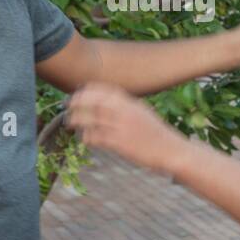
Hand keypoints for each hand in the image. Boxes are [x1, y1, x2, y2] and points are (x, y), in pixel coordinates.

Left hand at [66, 82, 188, 174]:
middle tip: (67, 105)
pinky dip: (88, 137)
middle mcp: (126, 112)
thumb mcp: (142, 113)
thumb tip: (107, 103)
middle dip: (79, 101)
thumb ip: (126, 107)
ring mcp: (123, 127)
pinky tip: (85, 139)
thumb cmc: (156, 134)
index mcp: (132, 103)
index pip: (106, 90)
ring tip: (70, 122)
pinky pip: (98, 137)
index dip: (89, 89)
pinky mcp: (121, 144)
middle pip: (96, 101)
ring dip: (78, 119)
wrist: (172, 150)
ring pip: (93, 118)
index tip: (78, 91)